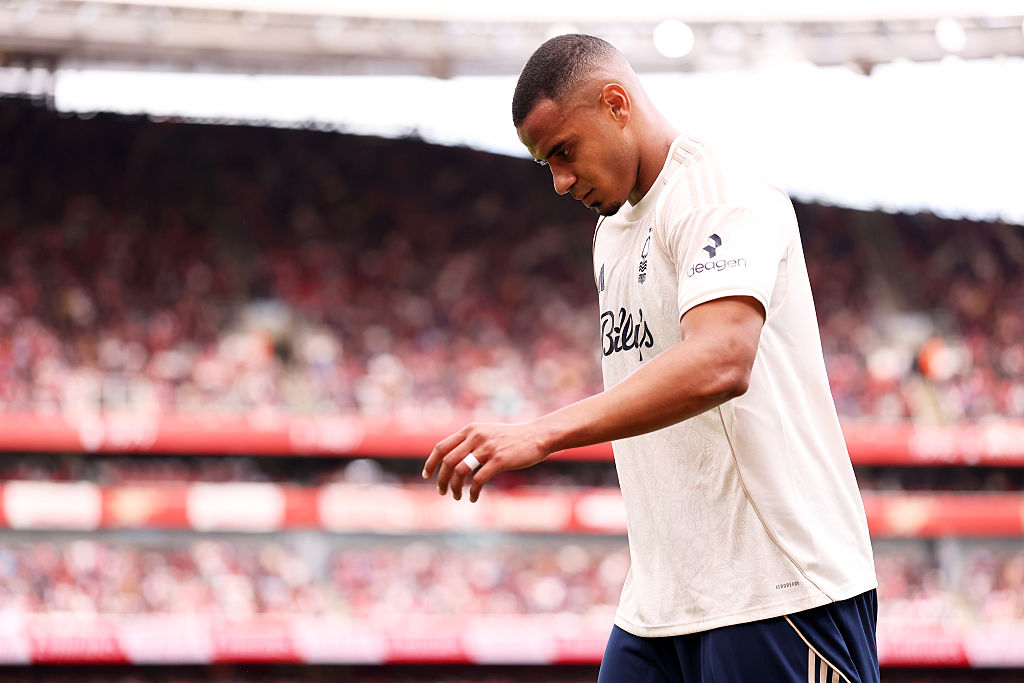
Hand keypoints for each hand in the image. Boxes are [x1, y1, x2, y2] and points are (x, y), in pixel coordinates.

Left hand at [422, 421, 550, 502]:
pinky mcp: (499, 460)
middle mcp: (476, 437)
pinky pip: (478, 479)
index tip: (427, 476)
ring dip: (455, 487)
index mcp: (470, 430)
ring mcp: (487, 448)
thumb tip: (452, 460)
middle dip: (442, 480)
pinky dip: (473, 492)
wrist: (536, 437)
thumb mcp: (487, 433)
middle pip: (447, 461)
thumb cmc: (511, 438)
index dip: (431, 463)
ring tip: (456, 496)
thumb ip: (470, 442)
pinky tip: (474, 498)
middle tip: (442, 491)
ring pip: (460, 471)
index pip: (441, 447)